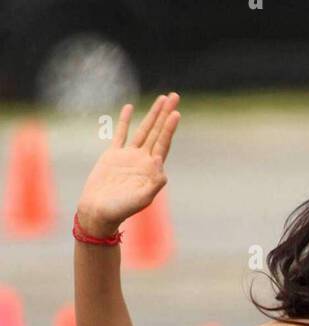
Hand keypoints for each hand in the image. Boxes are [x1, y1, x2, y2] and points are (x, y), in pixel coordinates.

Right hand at [77, 93, 180, 236]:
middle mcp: (142, 161)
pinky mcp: (112, 155)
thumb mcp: (141, 200)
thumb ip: (153, 185)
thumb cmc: (120, 209)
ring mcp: (128, 157)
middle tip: (174, 96)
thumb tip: (162, 170)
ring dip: (152, 114)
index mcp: (151, 170)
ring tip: (162, 98)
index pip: (163, 143)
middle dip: (166, 114)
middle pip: (157, 132)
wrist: (98, 212)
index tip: (176, 113)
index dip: (169, 128)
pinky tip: (129, 107)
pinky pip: (120, 133)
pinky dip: (125, 120)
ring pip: (143, 129)